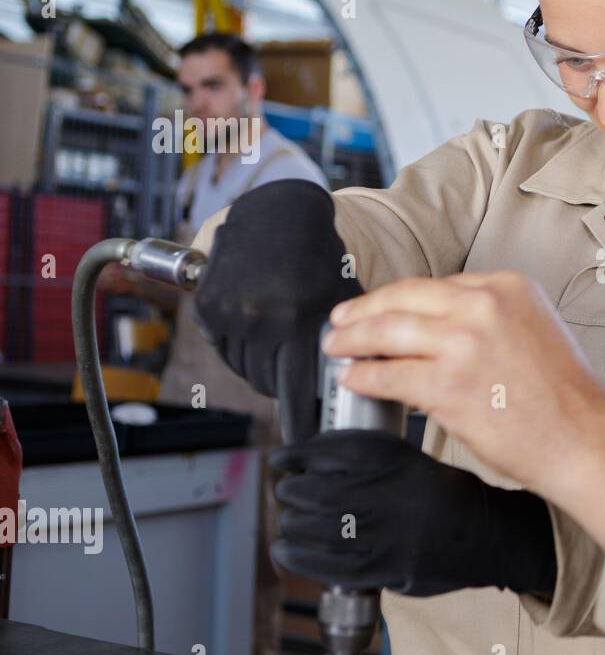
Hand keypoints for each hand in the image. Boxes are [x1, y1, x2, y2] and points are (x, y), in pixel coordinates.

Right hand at [194, 180, 360, 442]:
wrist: (279, 212)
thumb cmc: (319, 256)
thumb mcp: (341, 298)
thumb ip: (344, 341)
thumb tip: (346, 383)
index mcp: (296, 321)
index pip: (295, 389)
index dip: (302, 419)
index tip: (306, 441)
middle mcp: (258, 320)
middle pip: (269, 383)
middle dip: (286, 386)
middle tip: (298, 381)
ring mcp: (228, 315)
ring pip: (245, 368)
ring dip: (263, 368)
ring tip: (278, 348)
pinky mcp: (207, 308)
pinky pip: (224, 348)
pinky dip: (240, 347)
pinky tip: (257, 330)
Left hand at [269, 429, 556, 595]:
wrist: (484, 532)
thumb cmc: (443, 492)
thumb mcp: (407, 456)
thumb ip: (363, 457)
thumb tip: (310, 462)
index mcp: (384, 458)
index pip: (318, 453)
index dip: (292, 457)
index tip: (282, 460)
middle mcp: (376, 492)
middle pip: (307, 491)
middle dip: (290, 492)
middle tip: (289, 493)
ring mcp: (375, 532)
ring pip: (308, 527)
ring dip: (291, 524)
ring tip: (292, 521)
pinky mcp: (376, 566)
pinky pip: (321, 564)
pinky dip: (295, 555)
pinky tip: (286, 550)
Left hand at [323, 273, 604, 529]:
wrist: (583, 439)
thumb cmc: (565, 396)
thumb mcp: (536, 329)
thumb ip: (492, 318)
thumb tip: (438, 329)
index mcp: (508, 287)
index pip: (436, 285)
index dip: (399, 298)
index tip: (381, 308)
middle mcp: (484, 305)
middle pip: (404, 298)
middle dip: (363, 310)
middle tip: (341, 321)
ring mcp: (464, 343)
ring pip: (387, 331)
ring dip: (353, 339)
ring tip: (337, 347)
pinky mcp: (447, 384)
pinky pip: (389, 374)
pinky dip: (364, 375)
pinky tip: (354, 378)